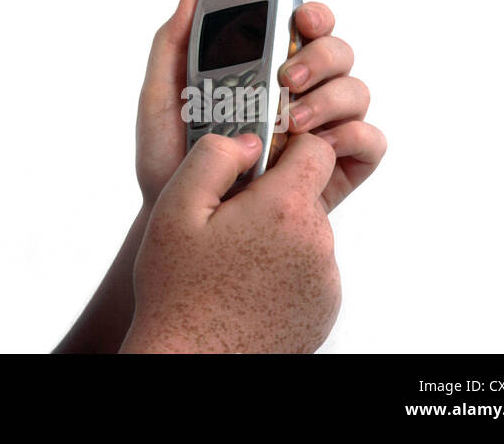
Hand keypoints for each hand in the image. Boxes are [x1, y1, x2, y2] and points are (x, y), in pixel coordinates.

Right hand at [123, 129, 340, 353]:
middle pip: (306, 195)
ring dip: (278, 235)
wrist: (191, 361)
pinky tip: (246, 286)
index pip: (316, 150)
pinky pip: (309, 270)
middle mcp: (317, 244)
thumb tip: (252, 141)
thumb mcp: (177, 207)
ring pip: (306, 233)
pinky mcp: (326, 310)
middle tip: (226, 223)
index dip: (288, 147)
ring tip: (232, 261)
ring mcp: (326, 282)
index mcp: (284, 210)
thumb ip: (215, 157)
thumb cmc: (178, 287)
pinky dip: (284, 271)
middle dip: (272, 199)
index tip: (258, 163)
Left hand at [135, 0, 385, 212]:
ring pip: (356, 91)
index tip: (299, 19)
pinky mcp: (343, 168)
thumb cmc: (170, 160)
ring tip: (292, 121)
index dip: (312, 15)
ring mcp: (325, 129)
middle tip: (285, 78)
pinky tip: (319, 148)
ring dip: (330, 97)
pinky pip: (371, 140)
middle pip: (338, 53)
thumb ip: (172, 46)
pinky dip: (354, 136)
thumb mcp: (161, 100)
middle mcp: (303, 92)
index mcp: (266, 68)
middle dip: (320, 56)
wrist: (182, 222)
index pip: (303, 28)